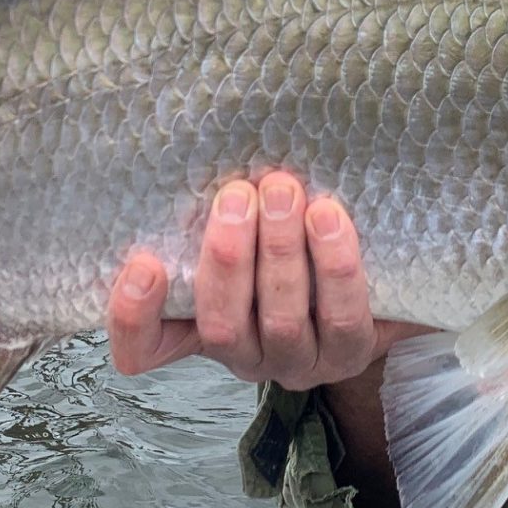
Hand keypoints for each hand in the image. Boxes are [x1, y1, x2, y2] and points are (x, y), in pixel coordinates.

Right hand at [105, 171, 425, 389]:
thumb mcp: (245, 231)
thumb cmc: (290, 243)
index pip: (144, 349)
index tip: (145, 262)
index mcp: (199, 331)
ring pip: (281, 323)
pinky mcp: (349, 356)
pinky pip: (342, 320)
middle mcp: (244, 357)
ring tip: (285, 192)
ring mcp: (296, 363)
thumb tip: (201, 144)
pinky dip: (334, 268)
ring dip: (281, 253)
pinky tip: (328, 218)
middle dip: (228, 258)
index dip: (133, 318)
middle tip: (239, 195)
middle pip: (221, 326)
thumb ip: (219, 212)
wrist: (375, 279)